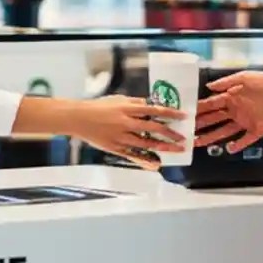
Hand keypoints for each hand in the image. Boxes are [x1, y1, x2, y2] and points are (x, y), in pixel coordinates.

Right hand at [68, 96, 186, 170]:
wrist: (78, 118)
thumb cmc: (98, 107)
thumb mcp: (118, 99)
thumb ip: (135, 102)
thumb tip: (151, 104)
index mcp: (127, 108)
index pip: (154, 110)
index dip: (170, 113)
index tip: (184, 116)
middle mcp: (126, 122)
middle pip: (153, 128)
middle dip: (170, 134)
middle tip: (183, 138)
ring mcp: (121, 136)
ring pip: (146, 143)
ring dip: (162, 147)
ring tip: (175, 150)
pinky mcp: (115, 147)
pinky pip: (133, 154)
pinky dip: (145, 159)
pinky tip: (156, 163)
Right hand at [194, 71, 262, 152]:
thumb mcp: (244, 77)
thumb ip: (226, 82)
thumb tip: (209, 86)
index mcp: (232, 97)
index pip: (212, 104)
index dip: (200, 109)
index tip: (189, 113)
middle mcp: (237, 110)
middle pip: (215, 119)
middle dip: (201, 125)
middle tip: (188, 130)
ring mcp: (245, 121)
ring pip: (224, 131)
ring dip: (211, 137)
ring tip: (198, 142)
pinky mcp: (256, 130)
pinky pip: (245, 140)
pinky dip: (237, 145)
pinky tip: (229, 148)